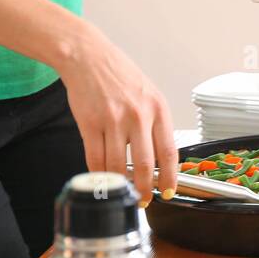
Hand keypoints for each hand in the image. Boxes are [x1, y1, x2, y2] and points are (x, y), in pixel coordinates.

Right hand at [54, 22, 177, 203]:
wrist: (89, 57)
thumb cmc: (121, 76)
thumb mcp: (150, 94)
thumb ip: (156, 123)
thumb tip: (162, 157)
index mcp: (158, 109)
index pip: (168, 152)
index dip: (169, 177)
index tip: (168, 191)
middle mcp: (138, 116)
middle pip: (143, 164)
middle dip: (144, 188)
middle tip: (143, 200)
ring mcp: (113, 120)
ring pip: (117, 165)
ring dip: (120, 184)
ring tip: (122, 192)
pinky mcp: (89, 123)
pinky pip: (94, 157)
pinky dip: (98, 173)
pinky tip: (102, 179)